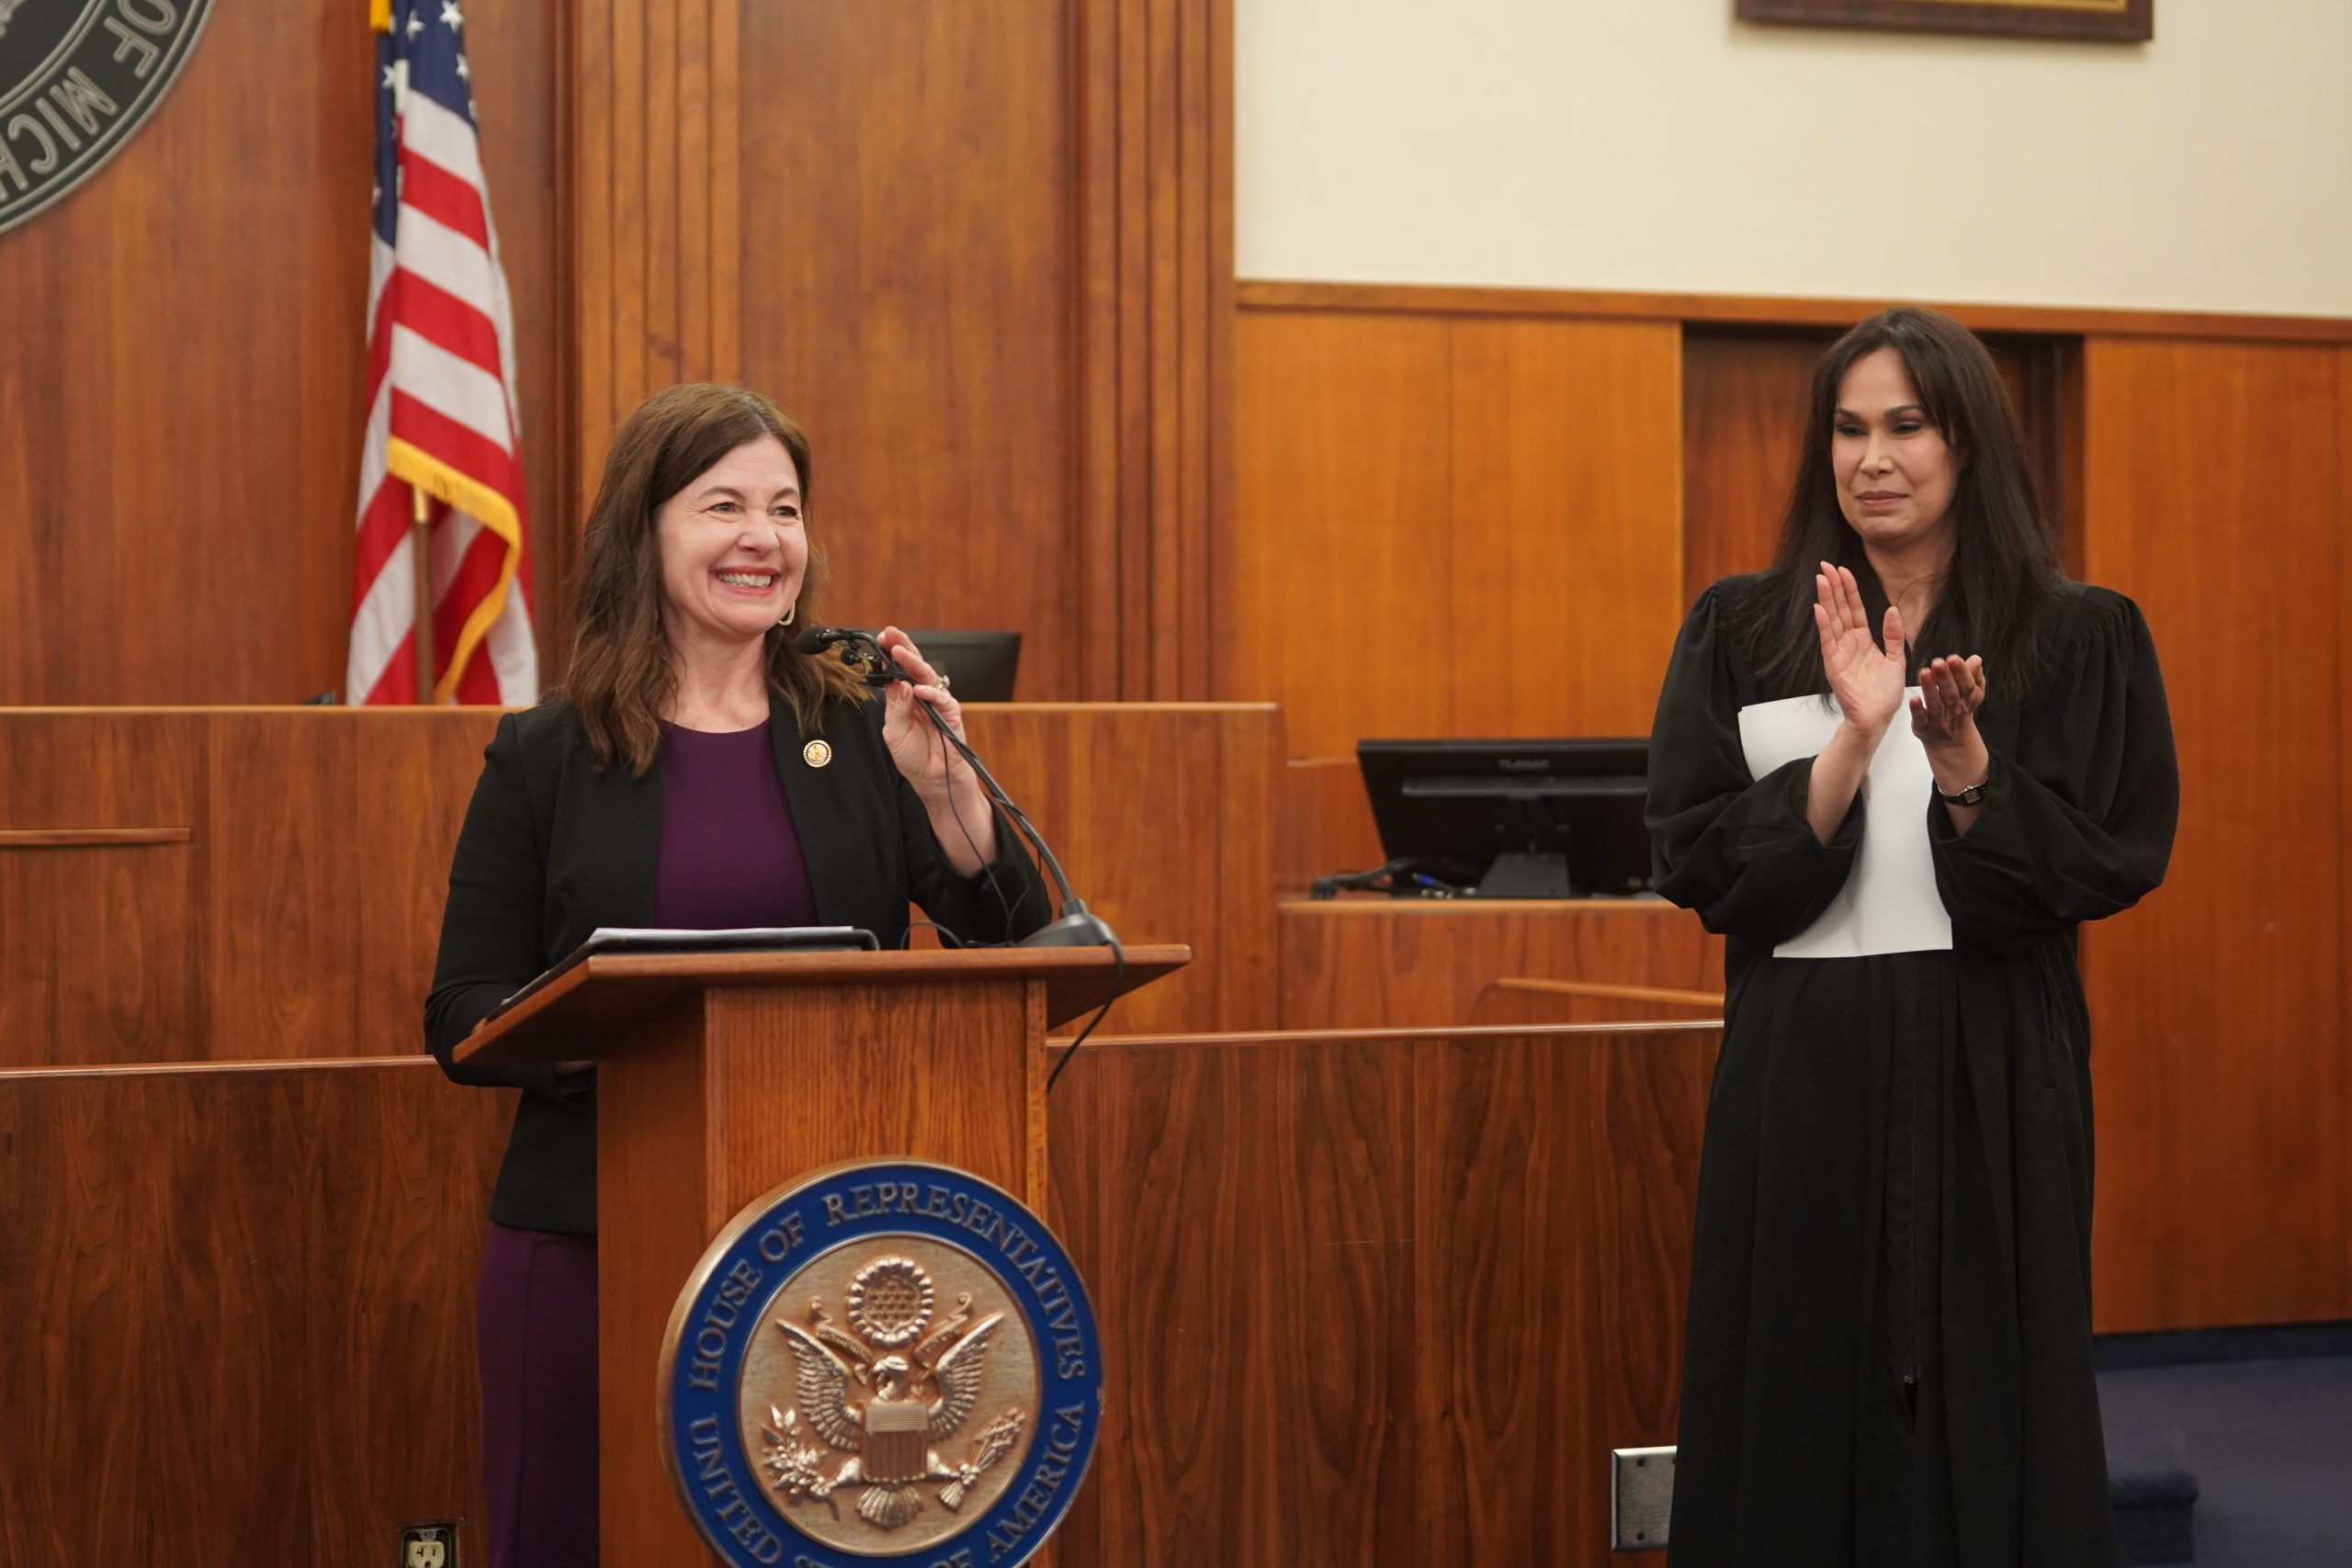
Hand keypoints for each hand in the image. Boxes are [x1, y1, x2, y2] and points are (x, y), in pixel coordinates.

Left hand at [876, 626, 972, 802]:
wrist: (932, 779)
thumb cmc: (913, 757)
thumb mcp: (894, 733)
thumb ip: (896, 709)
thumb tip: (898, 684)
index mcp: (903, 697)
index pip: (896, 670)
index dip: (889, 655)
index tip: (881, 639)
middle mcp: (920, 695)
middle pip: (912, 666)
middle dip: (902, 647)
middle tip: (891, 634)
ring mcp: (936, 702)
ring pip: (927, 675)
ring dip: (914, 663)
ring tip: (900, 652)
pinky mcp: (950, 713)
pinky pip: (942, 699)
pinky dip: (931, 693)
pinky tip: (919, 690)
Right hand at [1813, 562, 1905, 736]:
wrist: (1876, 718)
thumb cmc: (1884, 694)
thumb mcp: (1896, 659)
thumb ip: (1894, 635)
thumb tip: (1892, 610)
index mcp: (1863, 640)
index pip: (1854, 609)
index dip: (1849, 589)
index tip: (1843, 570)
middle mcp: (1849, 643)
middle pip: (1840, 609)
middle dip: (1833, 587)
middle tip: (1825, 565)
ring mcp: (1839, 653)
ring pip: (1832, 620)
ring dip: (1826, 599)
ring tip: (1820, 579)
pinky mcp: (1833, 666)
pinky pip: (1828, 641)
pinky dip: (1824, 625)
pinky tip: (1820, 608)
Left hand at [1909, 654, 1985, 746]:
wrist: (1951, 740)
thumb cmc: (1959, 708)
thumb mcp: (1971, 693)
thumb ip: (1972, 675)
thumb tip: (1976, 658)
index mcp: (1967, 698)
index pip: (1966, 684)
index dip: (1961, 672)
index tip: (1953, 658)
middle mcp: (1954, 709)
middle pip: (1950, 693)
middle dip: (1944, 677)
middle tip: (1937, 662)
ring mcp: (1939, 719)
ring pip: (1935, 704)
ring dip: (1930, 689)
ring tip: (1924, 673)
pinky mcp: (1924, 727)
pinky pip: (1921, 719)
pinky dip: (1917, 710)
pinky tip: (1913, 698)